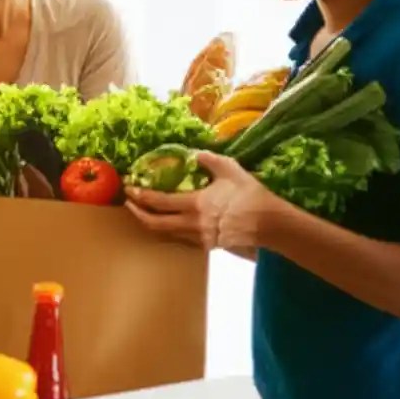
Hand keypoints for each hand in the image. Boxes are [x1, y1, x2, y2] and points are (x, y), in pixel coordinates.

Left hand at [124, 151, 278, 250]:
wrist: (271, 224)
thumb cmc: (250, 196)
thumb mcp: (230, 170)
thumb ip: (210, 160)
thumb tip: (196, 153)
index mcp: (195, 204)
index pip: (158, 202)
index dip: (140, 196)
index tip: (129, 189)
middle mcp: (192, 224)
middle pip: (155, 224)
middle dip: (137, 214)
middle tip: (129, 204)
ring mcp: (199, 238)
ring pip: (166, 234)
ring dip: (152, 224)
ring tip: (143, 214)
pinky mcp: (208, 246)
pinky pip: (181, 239)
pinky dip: (169, 231)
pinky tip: (169, 224)